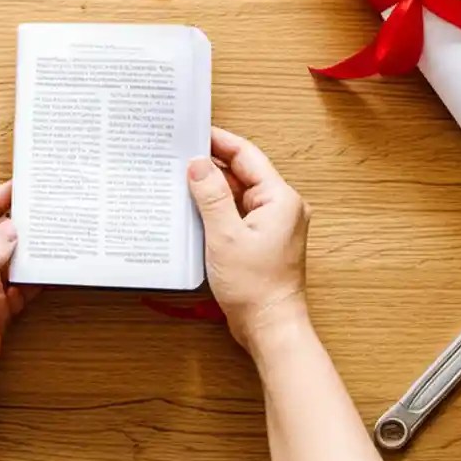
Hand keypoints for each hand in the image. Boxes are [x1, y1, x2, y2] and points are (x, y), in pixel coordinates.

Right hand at [187, 127, 310, 349]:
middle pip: (242, 173)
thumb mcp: (225, 236)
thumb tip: (198, 164)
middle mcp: (282, 207)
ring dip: (212, 189)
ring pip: (238, 194)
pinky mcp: (263, 239)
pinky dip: (217, 209)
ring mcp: (273, 224)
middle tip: (179, 157)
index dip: (219, 142)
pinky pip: (238, 213)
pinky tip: (195, 210)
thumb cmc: (256, 288)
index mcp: (280, 198)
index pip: (246, 155)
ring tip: (181, 181)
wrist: (270, 327)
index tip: (193, 133)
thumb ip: (211, 196)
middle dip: (211, 166)